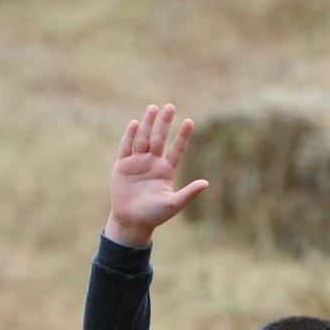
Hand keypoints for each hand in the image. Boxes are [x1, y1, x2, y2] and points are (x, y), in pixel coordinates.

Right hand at [105, 102, 208, 245]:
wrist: (131, 222)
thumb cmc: (154, 215)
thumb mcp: (173, 204)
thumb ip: (189, 193)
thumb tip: (206, 183)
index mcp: (166, 171)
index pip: (176, 149)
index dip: (182, 136)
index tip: (189, 121)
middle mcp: (152, 163)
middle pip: (160, 138)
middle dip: (164, 123)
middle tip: (170, 106)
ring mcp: (137, 163)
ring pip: (144, 139)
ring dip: (148, 124)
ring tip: (153, 108)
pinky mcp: (122, 166)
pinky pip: (126, 147)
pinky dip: (130, 135)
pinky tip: (135, 124)